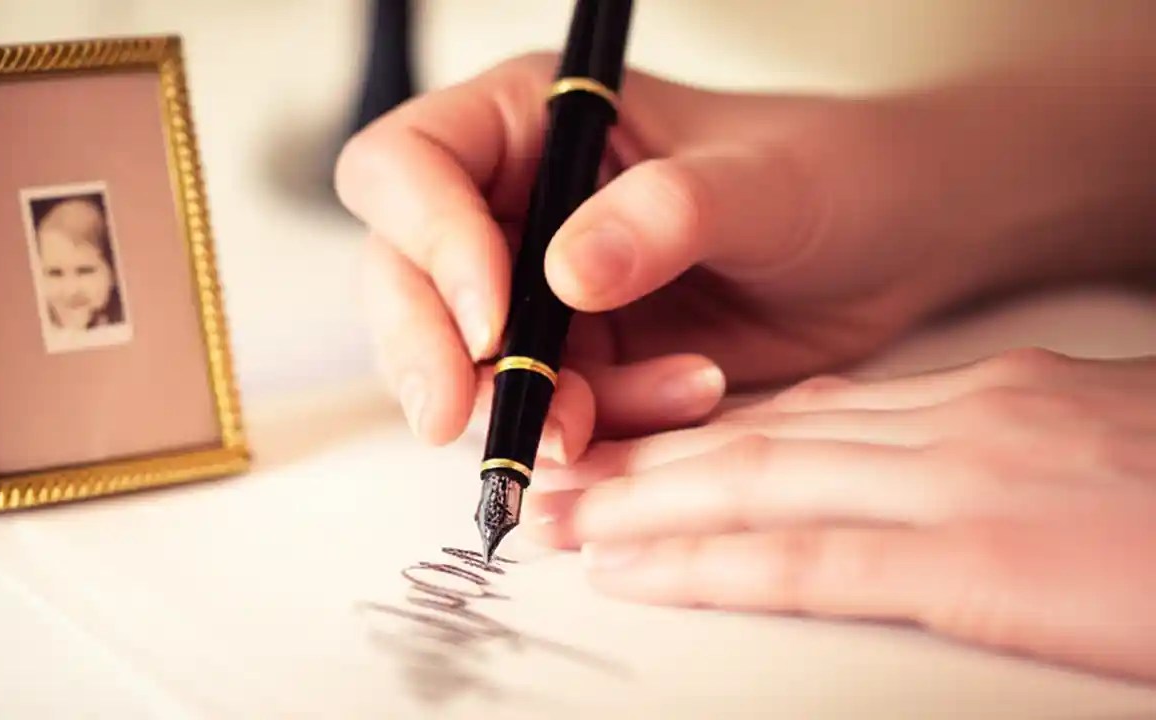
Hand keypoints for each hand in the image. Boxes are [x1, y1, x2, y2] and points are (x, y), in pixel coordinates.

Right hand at [336, 54, 961, 455]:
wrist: (896, 248)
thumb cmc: (832, 175)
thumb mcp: (763, 182)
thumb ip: (666, 215)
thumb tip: (564, 276)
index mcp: (532, 122)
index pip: (409, 167)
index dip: (426, 242)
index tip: (492, 322)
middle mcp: (516, 206)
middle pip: (403, 280)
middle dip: (433, 357)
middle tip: (471, 420)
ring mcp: (541, 295)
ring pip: (466, 367)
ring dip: (528, 409)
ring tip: (629, 412)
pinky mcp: (581, 364)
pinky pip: (548, 415)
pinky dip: (600, 433)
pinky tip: (686, 394)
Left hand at [527, 348, 1155, 683]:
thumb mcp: (1096, 454)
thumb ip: (1002, 465)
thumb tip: (931, 501)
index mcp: (989, 401)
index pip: (809, 417)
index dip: (704, 440)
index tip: (633, 458)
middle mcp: (960, 422)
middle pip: (761, 440)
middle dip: (647, 466)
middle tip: (560, 482)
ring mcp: (965, 483)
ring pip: (759, 484)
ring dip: (646, 505)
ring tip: (563, 521)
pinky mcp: (983, 559)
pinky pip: (810, 558)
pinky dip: (709, 563)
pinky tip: (640, 573)